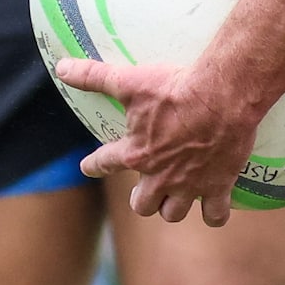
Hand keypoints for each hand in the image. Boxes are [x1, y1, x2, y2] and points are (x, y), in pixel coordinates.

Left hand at [58, 56, 260, 226]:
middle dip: (141, 198)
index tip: (90, 166)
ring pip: (172, 214)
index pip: (104, 165)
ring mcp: (190, 185)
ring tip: (176, 197)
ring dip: (172, 207)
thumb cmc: (175, 89)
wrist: (223, 95)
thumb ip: (95, 77)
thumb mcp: (131, 81)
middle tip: (146, 186)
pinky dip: (214, 214)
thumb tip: (62, 68)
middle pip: (142, 205)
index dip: (94, 165)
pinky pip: (215, 216)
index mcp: (135, 154)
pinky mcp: (218, 185)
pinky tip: (212, 207)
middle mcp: (159, 177)